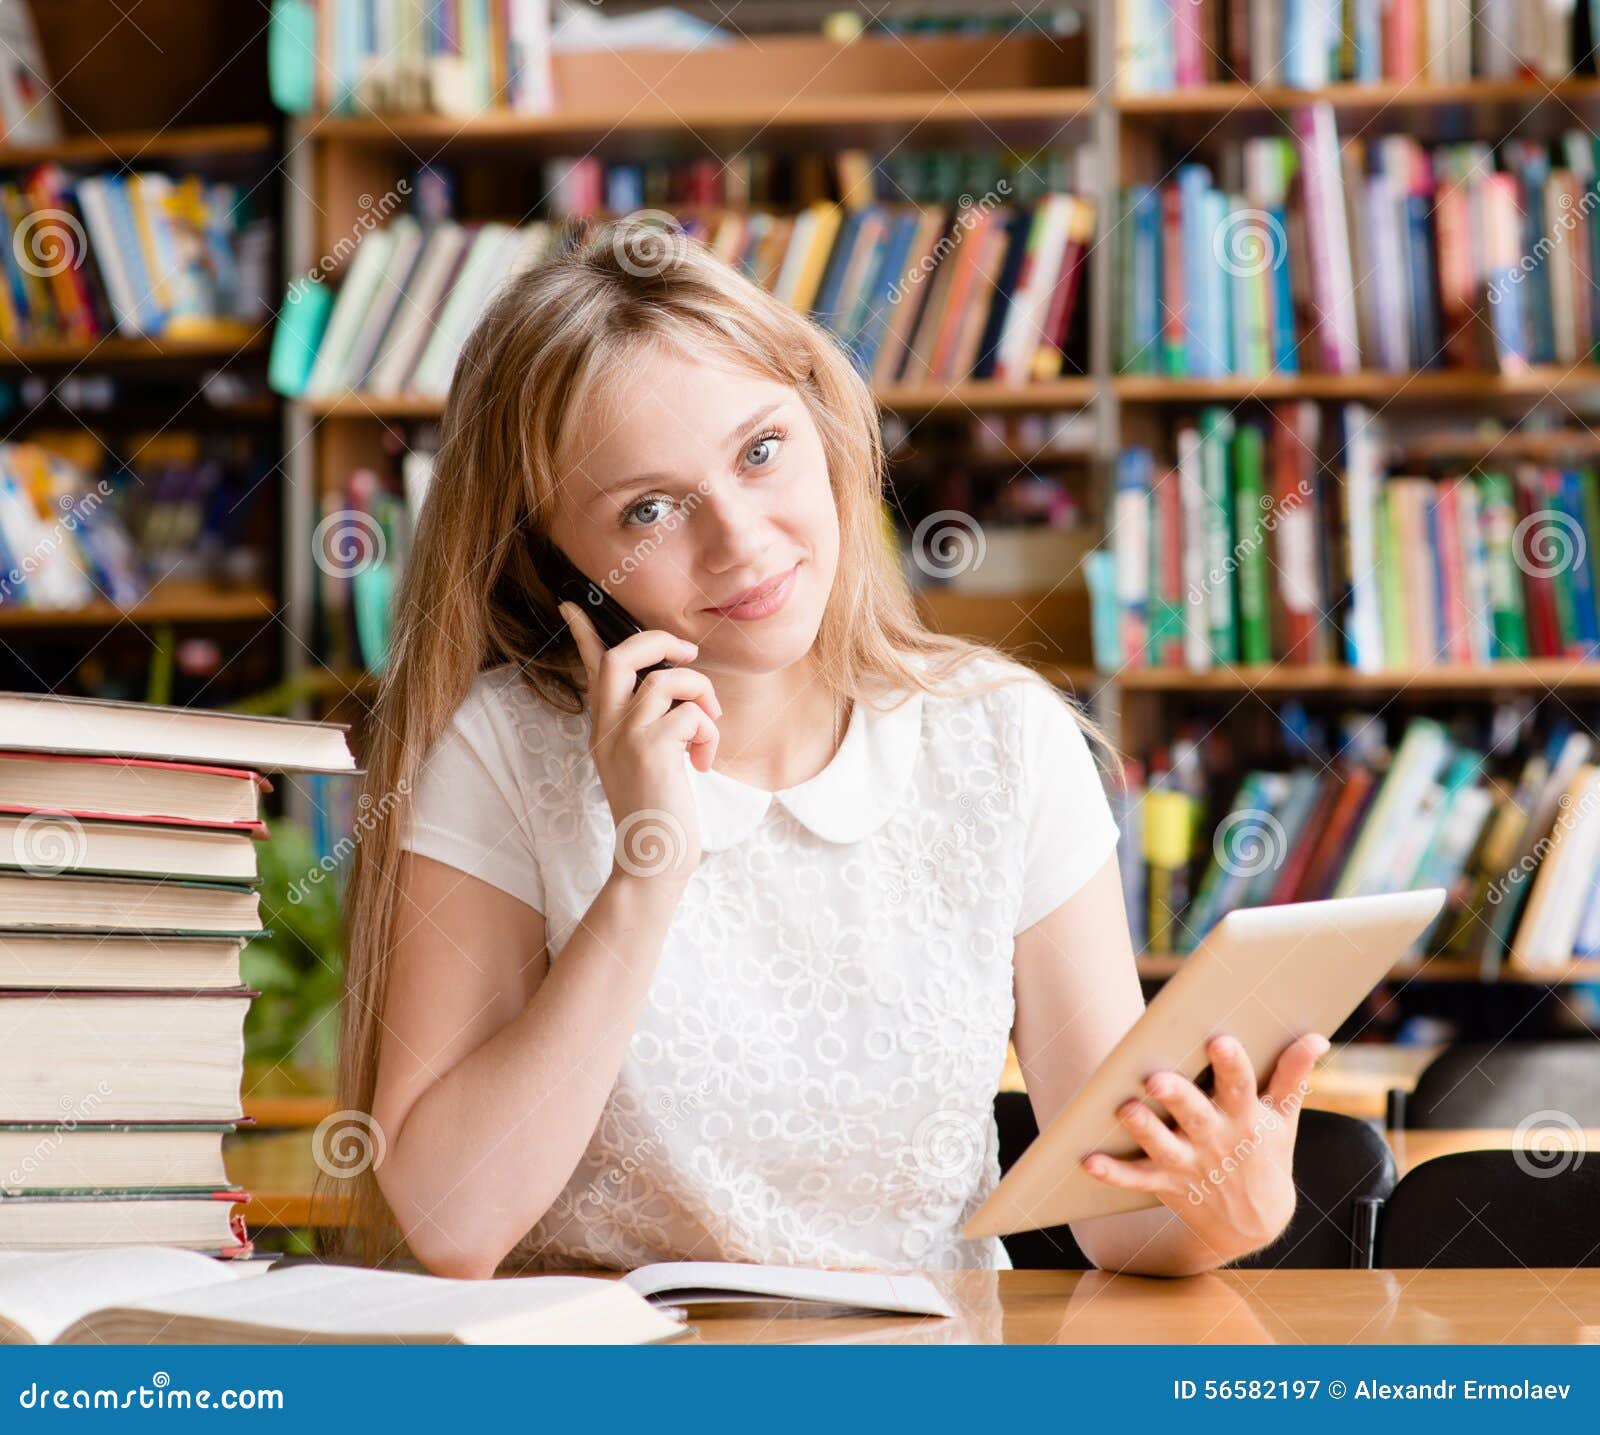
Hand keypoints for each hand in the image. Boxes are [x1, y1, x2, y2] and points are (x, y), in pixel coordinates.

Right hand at [559, 601, 720, 888]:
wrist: (653, 859)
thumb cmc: (658, 815)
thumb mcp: (646, 764)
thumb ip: (653, 729)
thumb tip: (683, 701)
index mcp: (605, 729)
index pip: (591, 670)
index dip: (583, 634)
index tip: (572, 605)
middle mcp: (607, 729)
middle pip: (622, 657)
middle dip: (660, 642)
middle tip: (689, 656)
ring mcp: (625, 738)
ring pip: (665, 680)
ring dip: (701, 695)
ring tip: (709, 728)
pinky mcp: (651, 751)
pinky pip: (689, 713)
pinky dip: (707, 731)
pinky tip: (704, 761)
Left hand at [1080, 1031, 1330, 1264]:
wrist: (1255, 1221)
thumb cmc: (1265, 1153)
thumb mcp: (1284, 1118)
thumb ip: (1292, 1076)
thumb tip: (1317, 1038)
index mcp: (1245, 1119)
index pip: (1241, 1087)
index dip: (1232, 1065)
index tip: (1220, 1040)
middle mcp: (1215, 1141)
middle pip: (1195, 1117)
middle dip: (1177, 1098)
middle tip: (1156, 1079)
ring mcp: (1190, 1164)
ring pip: (1163, 1147)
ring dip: (1143, 1130)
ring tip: (1125, 1110)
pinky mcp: (1168, 1184)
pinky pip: (1137, 1179)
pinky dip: (1113, 1173)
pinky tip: (1089, 1160)